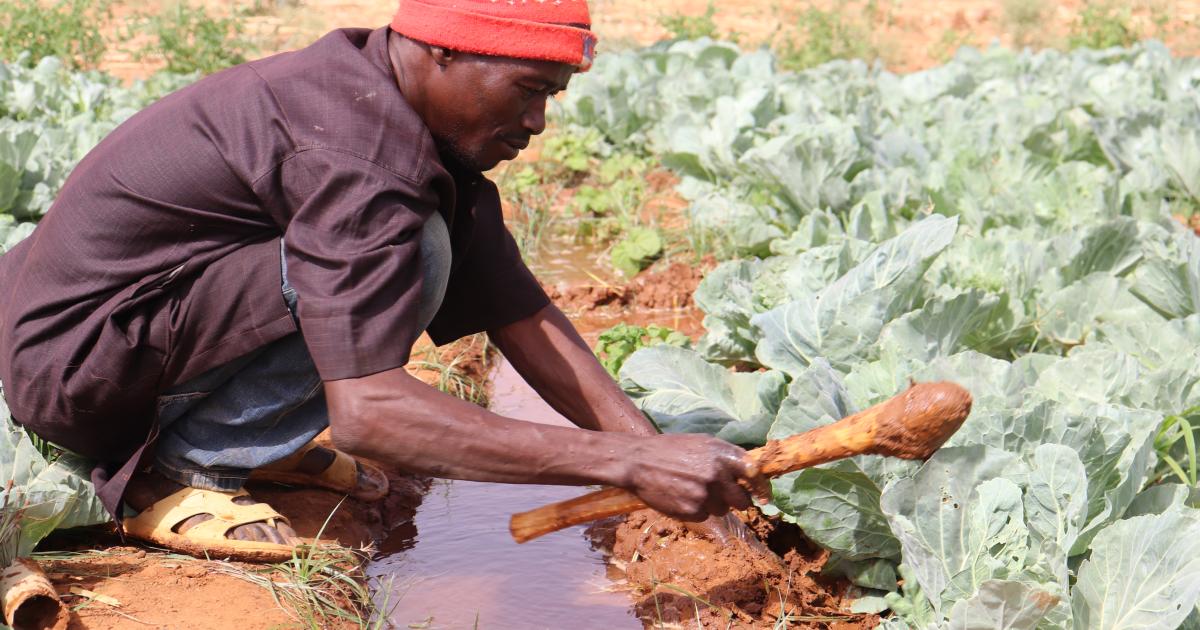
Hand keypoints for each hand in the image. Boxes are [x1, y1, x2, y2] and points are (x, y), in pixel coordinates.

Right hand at [622, 433, 759, 521]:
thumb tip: (751, 472)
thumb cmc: (670, 450)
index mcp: (721, 454)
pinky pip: (705, 516)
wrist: (637, 462)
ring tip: (692, 489)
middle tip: (721, 494)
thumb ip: (726, 456)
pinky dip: (696, 510)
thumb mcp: (701, 443)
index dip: (762, 487)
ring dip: (713, 504)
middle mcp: (716, 474)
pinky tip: (681, 496)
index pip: (754, 474)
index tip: (764, 495)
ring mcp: (704, 494)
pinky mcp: (692, 511)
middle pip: (742, 500)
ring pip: (723, 510)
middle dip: (736, 500)